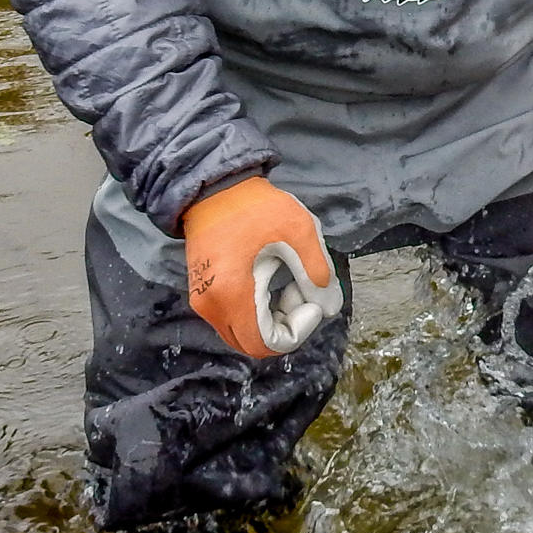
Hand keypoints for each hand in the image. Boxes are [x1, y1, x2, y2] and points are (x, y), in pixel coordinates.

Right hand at [181, 175, 332, 358]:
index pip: (267, 343)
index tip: (312, 301)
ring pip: (244, 334)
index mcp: (232, 294)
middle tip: (303, 292)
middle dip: (287, 327)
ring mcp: (203, 301)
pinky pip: (235, 319)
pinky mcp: (203, 294)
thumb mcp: (298, 231)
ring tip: (291, 283)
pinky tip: (272, 281)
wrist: (214, 187)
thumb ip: (317, 272)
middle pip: (254, 344)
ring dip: (273, 320)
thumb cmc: (255, 206)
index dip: (298, 331)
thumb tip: (330, 307)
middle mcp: (211, 306)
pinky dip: (258, 312)